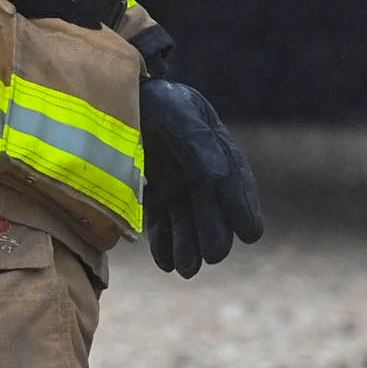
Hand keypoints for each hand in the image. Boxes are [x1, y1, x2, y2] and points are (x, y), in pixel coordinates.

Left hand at [136, 78, 265, 275]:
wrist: (115, 97)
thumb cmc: (151, 99)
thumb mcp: (175, 111)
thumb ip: (196, 141)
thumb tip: (217, 177)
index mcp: (215, 144)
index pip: (234, 180)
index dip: (243, 207)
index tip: (251, 234)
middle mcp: (201, 168)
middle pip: (213, 207)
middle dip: (215, 233)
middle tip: (213, 256)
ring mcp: (177, 183)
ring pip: (188, 221)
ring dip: (190, 246)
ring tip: (186, 270)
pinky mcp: (154, 195)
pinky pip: (163, 224)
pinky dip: (165, 245)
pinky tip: (166, 264)